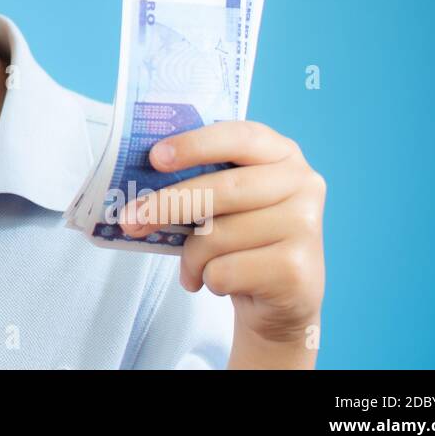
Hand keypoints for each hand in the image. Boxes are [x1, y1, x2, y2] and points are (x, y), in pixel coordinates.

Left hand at [117, 120, 325, 366]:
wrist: (278, 298)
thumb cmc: (240, 238)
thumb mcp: (225, 202)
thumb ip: (200, 181)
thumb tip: (136, 184)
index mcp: (283, 154)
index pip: (240, 137)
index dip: (196, 144)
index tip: (155, 157)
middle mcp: (303, 184)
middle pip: (222, 189)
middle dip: (167, 205)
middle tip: (129, 219)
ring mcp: (306, 226)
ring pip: (218, 235)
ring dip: (191, 257)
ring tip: (194, 267)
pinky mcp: (297, 269)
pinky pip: (225, 270)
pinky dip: (207, 280)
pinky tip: (221, 283)